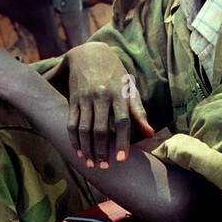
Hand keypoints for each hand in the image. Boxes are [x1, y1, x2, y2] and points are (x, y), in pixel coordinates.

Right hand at [48, 42, 153, 167]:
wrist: (89, 54)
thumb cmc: (115, 75)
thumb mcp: (130, 88)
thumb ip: (139, 112)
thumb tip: (150, 134)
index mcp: (119, 92)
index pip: (123, 121)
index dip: (122, 142)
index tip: (121, 160)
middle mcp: (101, 95)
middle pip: (101, 129)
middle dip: (102, 150)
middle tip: (105, 167)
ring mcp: (85, 97)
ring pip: (84, 129)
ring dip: (87, 149)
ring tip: (91, 164)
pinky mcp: (72, 99)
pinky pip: (71, 123)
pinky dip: (74, 140)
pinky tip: (79, 152)